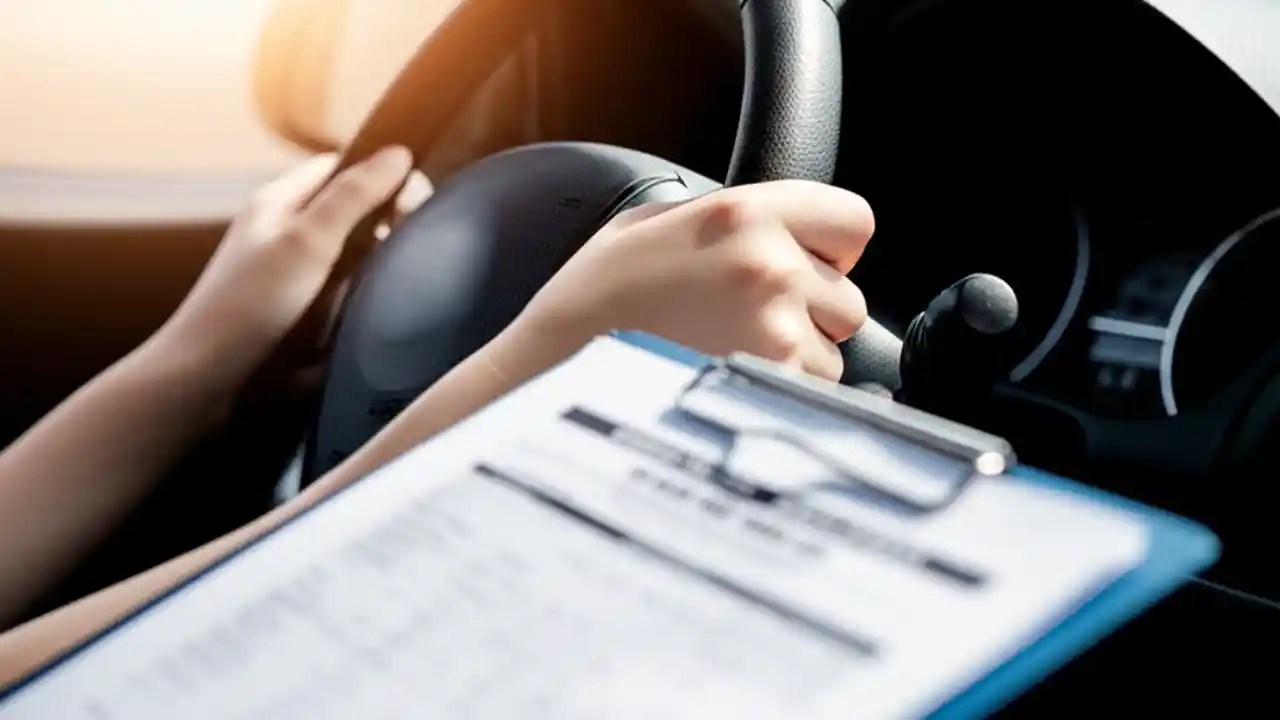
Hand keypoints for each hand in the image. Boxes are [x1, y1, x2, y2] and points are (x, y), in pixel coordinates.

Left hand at [152, 146, 426, 396]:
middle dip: (383, 222)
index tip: (410, 200)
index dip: (379, 175)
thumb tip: (399, 154)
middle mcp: (283, 232)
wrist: (207, 379)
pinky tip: (368, 307)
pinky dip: (361, 293)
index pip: (341, 167)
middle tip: (403, 242)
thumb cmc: (248, 307)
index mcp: (278, 201)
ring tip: (388, 275)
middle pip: (350, 210)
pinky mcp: (297, 311)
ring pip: (351, 252)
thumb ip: (354, 196)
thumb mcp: (308, 240)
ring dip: (374, 262)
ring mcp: (290, 273)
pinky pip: (344, 290)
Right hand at [513, 180, 872, 380]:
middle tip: (745, 319)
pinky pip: (810, 396)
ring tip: (725, 354)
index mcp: (744, 213)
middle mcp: (769, 267)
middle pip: (848, 297)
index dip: (832, 246)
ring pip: (833, 354)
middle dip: (811, 311)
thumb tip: (783, 223)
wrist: (551, 370)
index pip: (854, 220)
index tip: (809, 260)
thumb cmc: (595, 298)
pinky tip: (724, 382)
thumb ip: (730, 216)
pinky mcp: (770, 390)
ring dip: (795, 359)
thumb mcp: (653, 222)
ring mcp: (774, 332)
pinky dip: (778, 396)